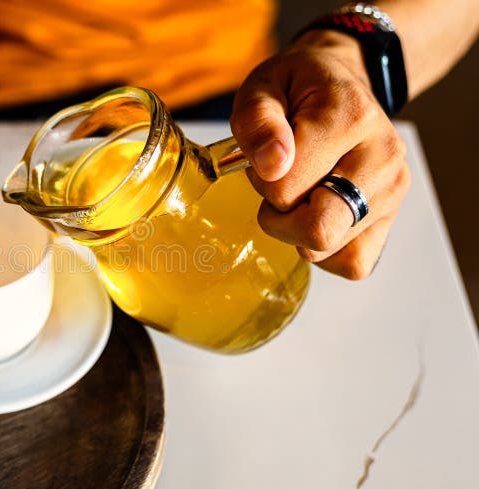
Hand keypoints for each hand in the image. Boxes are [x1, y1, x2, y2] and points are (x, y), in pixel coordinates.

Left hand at [230, 30, 410, 279]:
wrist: (341, 80)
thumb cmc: (297, 88)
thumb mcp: (262, 89)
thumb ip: (258, 122)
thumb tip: (272, 164)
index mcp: (350, 116)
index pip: (285, 187)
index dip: (261, 180)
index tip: (266, 158)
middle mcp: (382, 155)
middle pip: (318, 229)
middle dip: (279, 218)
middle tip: (278, 187)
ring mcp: (392, 189)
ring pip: (330, 249)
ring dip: (298, 232)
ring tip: (301, 193)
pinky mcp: (391, 217)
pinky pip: (353, 262)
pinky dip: (325, 252)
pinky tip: (315, 216)